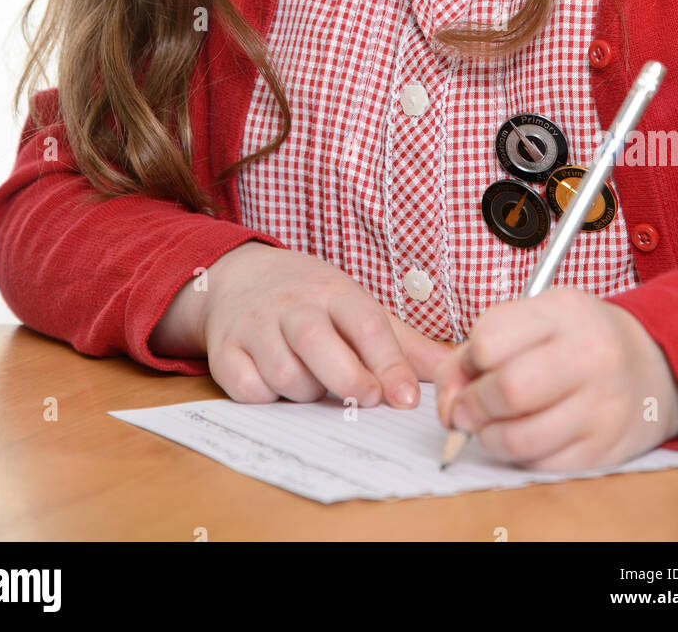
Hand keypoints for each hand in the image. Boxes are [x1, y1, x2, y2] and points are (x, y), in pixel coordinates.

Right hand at [195, 242, 451, 408]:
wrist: (238, 277)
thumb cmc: (310, 300)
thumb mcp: (356, 307)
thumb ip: (402, 344)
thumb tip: (452, 371)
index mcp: (333, 292)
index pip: (366, 324)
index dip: (389, 364)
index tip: (407, 399)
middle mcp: (292, 305)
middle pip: (317, 341)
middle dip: (347, 378)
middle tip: (367, 400)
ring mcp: (255, 326)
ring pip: (283, 373)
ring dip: (306, 393)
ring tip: (316, 386)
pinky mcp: (225, 350)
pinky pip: (246, 387)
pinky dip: (265, 397)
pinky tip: (276, 386)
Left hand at [435, 287, 677, 470]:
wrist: (652, 366)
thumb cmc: (575, 340)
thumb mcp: (534, 320)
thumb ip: (478, 351)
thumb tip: (448, 404)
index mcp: (563, 311)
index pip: (490, 338)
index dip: (468, 361)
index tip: (471, 369)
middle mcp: (590, 354)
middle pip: (508, 389)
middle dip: (472, 406)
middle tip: (466, 410)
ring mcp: (603, 404)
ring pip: (520, 438)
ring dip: (489, 437)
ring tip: (490, 427)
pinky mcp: (606, 448)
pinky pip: (542, 464)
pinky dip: (520, 456)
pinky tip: (525, 436)